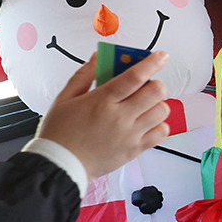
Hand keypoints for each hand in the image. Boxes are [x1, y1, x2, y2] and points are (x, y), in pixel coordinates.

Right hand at [37, 52, 170, 180]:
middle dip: (155, 84)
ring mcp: (130, 134)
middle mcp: (120, 117)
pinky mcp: (135, 149)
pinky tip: (147, 123)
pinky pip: (162, 133)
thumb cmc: (60, 133)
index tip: (161, 56)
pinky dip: (160, 125)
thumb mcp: (65, 98)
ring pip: (162, 111)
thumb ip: (84, 75)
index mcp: (102, 100)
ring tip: (144, 106)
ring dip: (157, 104)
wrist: (60, 164)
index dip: (152, 63)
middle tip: (145, 86)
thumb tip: (98, 57)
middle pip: (156, 92)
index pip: (135, 76)